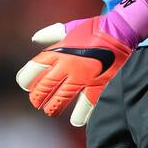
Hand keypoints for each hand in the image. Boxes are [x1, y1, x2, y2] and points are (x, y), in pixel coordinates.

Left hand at [16, 0, 147, 126]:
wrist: (121, 31)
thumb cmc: (96, 28)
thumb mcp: (71, 27)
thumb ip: (52, 34)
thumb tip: (35, 38)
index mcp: (58, 51)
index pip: (33, 69)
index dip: (26, 79)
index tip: (26, 85)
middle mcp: (67, 66)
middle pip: (44, 87)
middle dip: (38, 97)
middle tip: (36, 102)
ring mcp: (82, 78)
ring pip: (61, 99)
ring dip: (54, 107)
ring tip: (51, 111)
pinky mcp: (98, 86)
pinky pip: (85, 106)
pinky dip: (80, 114)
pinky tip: (77, 120)